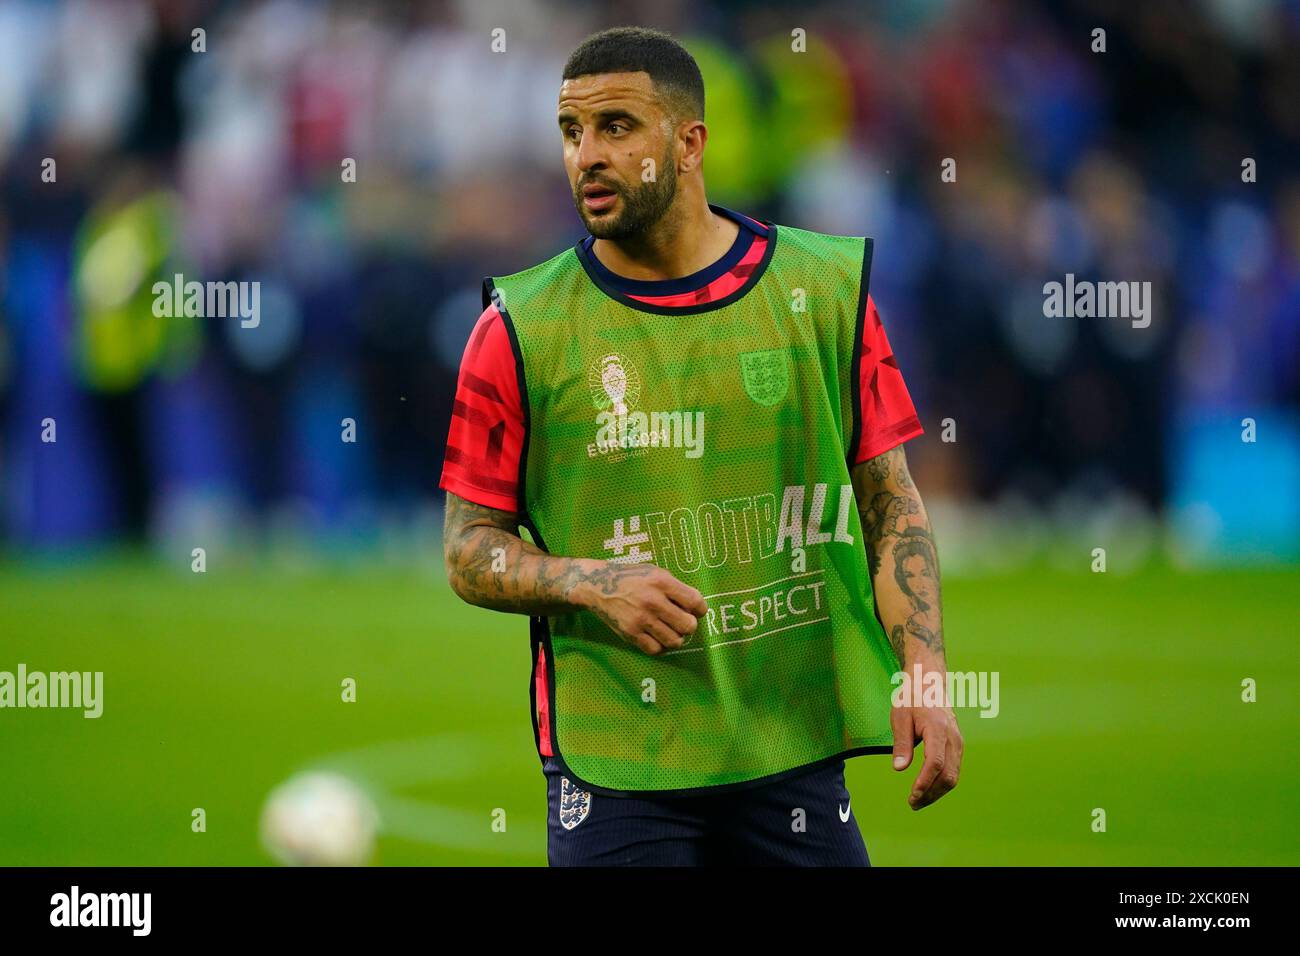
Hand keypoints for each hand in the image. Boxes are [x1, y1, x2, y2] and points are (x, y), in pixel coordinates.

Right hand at [581, 563, 706, 654]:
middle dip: (688, 625)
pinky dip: (660, 646)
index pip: (695, 601)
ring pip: (675, 641)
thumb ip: (675, 588)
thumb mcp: (655, 572)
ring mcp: (641, 619)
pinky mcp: (630, 633)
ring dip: (676, 637)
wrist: (598, 586)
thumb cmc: (632, 578)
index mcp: (661, 582)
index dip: (700, 609)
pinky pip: (656, 650)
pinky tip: (657, 637)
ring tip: (669, 630)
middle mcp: (653, 601)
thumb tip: (694, 609)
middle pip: (688, 625)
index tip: (696, 610)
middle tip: (681, 621)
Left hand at [890, 698, 962, 809]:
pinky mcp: (957, 746)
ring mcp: (958, 742)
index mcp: (937, 728)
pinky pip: (954, 770)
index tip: (913, 795)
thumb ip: (901, 743)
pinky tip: (928, 789)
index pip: (935, 762)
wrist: (929, 682)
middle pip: (948, 775)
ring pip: (953, 776)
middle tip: (912, 803)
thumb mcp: (900, 716)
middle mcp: (952, 737)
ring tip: (918, 801)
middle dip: (931, 793)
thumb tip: (899, 768)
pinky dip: (942, 783)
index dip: (925, 782)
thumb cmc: (912, 698)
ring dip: (937, 792)